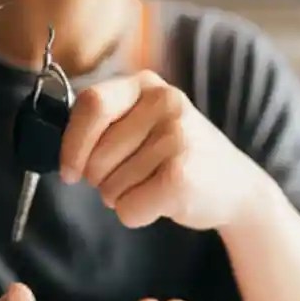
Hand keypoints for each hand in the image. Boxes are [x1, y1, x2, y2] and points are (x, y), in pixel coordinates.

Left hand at [59, 70, 273, 231]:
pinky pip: (128, 209)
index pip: (91, 106)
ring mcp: (176, 138)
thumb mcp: (146, 123)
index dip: (71, 145)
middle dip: (101, 181)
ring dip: (122, 199)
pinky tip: (164, 202)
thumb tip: (61, 153)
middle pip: (95, 157)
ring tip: (154, 185)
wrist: (237, 187)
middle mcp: (165, 103)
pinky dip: (138, 216)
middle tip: (132, 179)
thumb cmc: (178, 156)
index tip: (70, 171)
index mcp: (146, 84)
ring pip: (109, 189)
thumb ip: (106, 125)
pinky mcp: (181, 176)